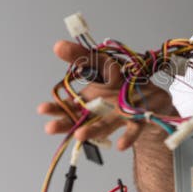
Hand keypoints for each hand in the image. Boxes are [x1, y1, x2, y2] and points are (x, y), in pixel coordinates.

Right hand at [37, 40, 177, 149]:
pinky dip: (127, 137)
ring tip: (79, 135)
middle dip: (64, 123)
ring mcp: (117, 117)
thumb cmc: (122, 83)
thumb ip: (82, 56)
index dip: (55, 108)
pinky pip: (132, 129)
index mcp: (89, 100)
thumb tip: (58, 45)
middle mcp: (100, 112)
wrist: (151, 99)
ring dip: (91, 131)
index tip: (41, 109)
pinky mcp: (138, 120)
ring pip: (103, 126)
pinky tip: (120, 145)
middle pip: (80, 119)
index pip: (68, 106)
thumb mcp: (102, 64)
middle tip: (50, 128)